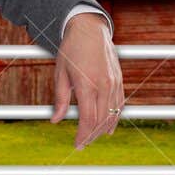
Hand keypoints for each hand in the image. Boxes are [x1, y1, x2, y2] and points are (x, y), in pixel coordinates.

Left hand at [49, 14, 123, 148]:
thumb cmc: (71, 50)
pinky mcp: (119, 80)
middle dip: (92, 135)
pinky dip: (114, 118)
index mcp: (87, 85)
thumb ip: (59, 98)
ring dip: (103, 129)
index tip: (77, 144)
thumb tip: (55, 120)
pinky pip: (119, 104)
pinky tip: (109, 126)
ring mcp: (114, 83)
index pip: (88, 119)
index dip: (83, 135)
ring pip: (112, 114)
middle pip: (101, 120)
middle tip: (83, 144)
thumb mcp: (60, 73)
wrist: (89, 29)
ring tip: (93, 137)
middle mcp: (103, 86)